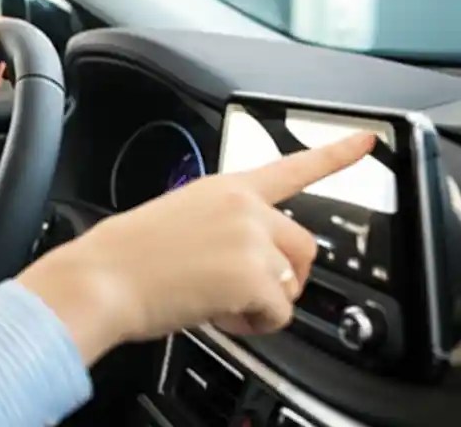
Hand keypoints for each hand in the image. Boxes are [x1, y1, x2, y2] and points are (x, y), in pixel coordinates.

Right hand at [17, 132, 377, 364]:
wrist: (101, 280)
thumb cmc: (124, 260)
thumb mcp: (177, 224)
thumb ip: (224, 230)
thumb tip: (249, 266)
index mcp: (223, 189)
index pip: (291, 167)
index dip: (336, 155)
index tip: (367, 142)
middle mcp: (244, 207)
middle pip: (304, 246)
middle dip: (284, 277)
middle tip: (246, 293)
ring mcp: (251, 238)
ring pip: (291, 283)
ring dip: (263, 303)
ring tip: (219, 302)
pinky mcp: (253, 274)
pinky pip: (278, 314)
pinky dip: (253, 325)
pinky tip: (219, 314)